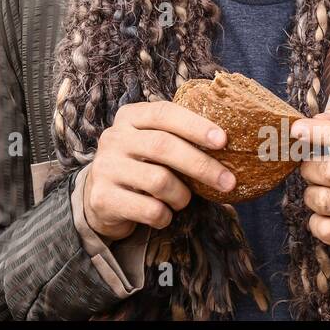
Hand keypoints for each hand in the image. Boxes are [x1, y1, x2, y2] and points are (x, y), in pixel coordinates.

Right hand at [82, 100, 235, 241]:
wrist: (101, 196)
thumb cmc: (140, 165)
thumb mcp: (152, 143)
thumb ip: (177, 138)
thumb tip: (227, 147)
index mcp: (129, 117)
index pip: (164, 113)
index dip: (195, 126)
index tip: (223, 140)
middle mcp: (114, 138)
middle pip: (163, 146)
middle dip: (201, 165)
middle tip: (228, 181)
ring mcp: (106, 168)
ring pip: (159, 181)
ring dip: (182, 196)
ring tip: (182, 201)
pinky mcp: (103, 198)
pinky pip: (149, 209)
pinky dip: (165, 216)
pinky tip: (163, 214)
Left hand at [289, 97, 329, 263]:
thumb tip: (319, 118)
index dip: (324, 131)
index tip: (297, 130)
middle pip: (329, 170)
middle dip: (309, 169)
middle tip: (313, 170)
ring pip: (322, 200)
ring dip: (311, 195)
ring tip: (321, 193)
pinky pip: (325, 228)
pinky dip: (316, 222)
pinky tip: (327, 216)